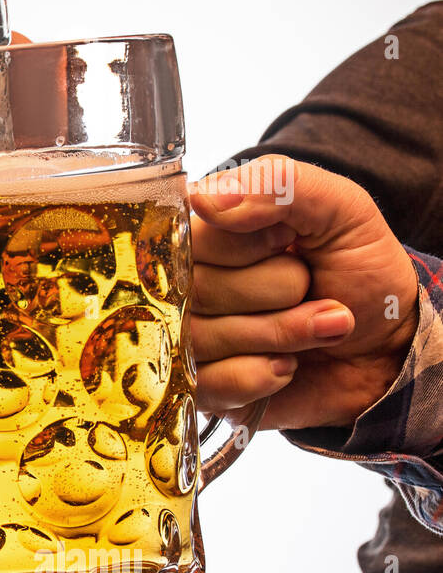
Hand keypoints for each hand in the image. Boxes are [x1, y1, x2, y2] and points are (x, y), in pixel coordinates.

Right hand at [188, 155, 418, 429]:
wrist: (389, 347)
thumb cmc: (357, 270)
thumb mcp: (339, 209)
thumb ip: (276, 184)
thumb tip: (203, 200)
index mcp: (205, 234)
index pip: (188, 236)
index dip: (248, 247)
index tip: (289, 242)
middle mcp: (184, 285)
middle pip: (198, 289)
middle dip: (278, 292)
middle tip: (312, 289)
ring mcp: (186, 339)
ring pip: (203, 338)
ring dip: (282, 334)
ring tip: (318, 328)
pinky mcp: (198, 387)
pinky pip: (210, 384)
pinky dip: (264, 375)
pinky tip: (288, 366)